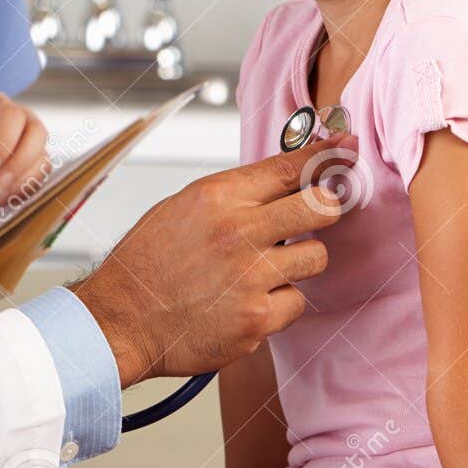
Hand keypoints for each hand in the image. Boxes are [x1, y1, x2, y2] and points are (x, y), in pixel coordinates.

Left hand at [0, 94, 50, 214]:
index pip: (12, 116)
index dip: (4, 142)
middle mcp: (21, 122)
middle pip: (37, 135)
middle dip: (17, 164)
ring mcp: (31, 145)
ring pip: (41, 161)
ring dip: (19, 183)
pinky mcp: (34, 168)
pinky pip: (38, 181)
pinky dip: (21, 193)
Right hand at [71, 135, 354, 388]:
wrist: (121, 319)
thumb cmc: (146, 264)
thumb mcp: (180, 208)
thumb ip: (231, 196)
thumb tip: (281, 182)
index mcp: (216, 197)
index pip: (288, 166)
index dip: (326, 155)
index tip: (346, 148)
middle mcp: (238, 232)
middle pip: (321, 207)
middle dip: (326, 208)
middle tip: (315, 215)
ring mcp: (251, 277)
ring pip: (316, 257)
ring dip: (298, 263)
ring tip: (262, 270)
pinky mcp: (257, 319)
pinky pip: (296, 302)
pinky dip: (278, 304)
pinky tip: (247, 303)